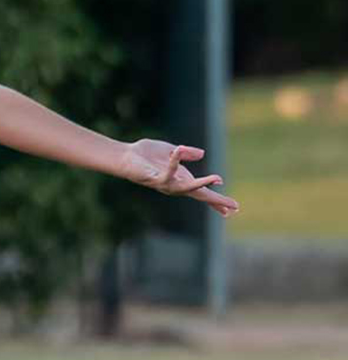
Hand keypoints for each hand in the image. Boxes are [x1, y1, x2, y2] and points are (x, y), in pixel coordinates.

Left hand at [123, 140, 237, 217]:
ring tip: (217, 178)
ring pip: (186, 188)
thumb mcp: (172, 151)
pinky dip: (174, 163)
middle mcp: (176, 184)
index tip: (234, 208)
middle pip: (200, 195)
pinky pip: (167, 174)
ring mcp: (166, 184)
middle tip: (233, 208)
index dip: (217, 200)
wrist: (125, 156)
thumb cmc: (147, 155)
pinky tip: (179, 152)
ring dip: (201, 184)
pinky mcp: (154, 179)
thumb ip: (187, 153)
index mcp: (182, 179)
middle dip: (216, 201)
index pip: (203, 192)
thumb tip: (202, 154)